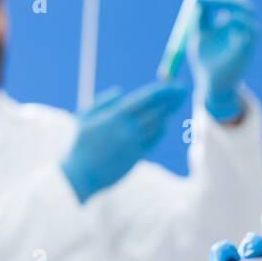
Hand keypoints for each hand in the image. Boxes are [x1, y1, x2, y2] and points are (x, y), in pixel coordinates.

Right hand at [60, 80, 186, 203]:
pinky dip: (161, 130)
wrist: (80, 176)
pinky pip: (155, 140)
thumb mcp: (84, 116)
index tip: (176, 84)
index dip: (164, 90)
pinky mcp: (138, 157)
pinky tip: (164, 123)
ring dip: (167, 112)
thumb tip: (120, 91)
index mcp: (115, 116)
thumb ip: (102, 101)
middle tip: (183, 89)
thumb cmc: (79, 144)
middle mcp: (128, 129)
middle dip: (172, 99)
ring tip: (174, 102)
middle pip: (158, 110)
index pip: (147, 98)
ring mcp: (135, 144)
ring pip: (158, 124)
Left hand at [187, 0, 256, 121]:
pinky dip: (240, 20)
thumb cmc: (204, 59)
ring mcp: (246, 36)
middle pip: (238, 0)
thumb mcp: (197, 34)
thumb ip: (199, 17)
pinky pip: (251, 29)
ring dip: (232, 3)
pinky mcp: (248, 47)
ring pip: (249, 11)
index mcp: (228, 20)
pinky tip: (227, 19)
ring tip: (214, 5)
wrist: (210, 83)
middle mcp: (240, 26)